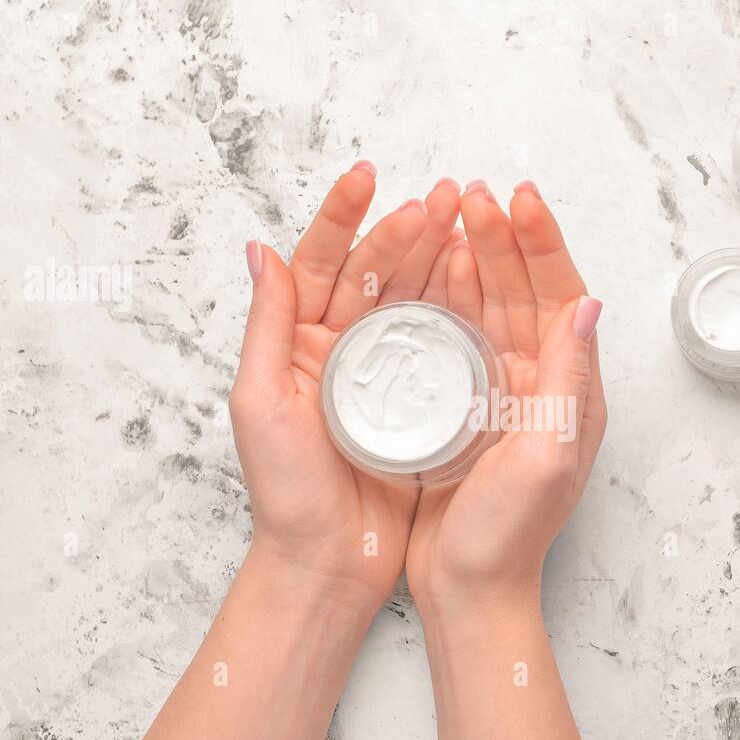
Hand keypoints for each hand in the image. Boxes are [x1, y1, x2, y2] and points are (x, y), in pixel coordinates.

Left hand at [231, 163, 461, 616]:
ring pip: (411, 301)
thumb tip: (260, 251)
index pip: (318, 263)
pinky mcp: (417, 405)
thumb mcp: (259, 401)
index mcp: (296, 344)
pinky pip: (438, 347)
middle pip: (374, 274)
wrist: (328, 561)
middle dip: (404, 229)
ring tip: (466, 219)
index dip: (342, 217)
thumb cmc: (286, 492)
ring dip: (436, 257)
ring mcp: (381, 376)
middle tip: (443, 196)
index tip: (368, 178)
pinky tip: (479, 279)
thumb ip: (266, 325)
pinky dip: (458, 309)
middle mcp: (339, 352)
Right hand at [406, 180, 606, 619]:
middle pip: (524, 292)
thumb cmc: (509, 535)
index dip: (543, 245)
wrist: (469, 588)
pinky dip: (448, 299)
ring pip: (491, 307)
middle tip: (477, 193)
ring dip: (475, 258)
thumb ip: (566, 380)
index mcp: (570, 392)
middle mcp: (542, 384)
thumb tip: (587, 305)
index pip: (561, 298)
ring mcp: (503, 393)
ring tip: (454, 213)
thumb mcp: (545, 455)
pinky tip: (433, 270)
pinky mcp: (467, 407)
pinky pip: (459, 338)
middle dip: (504, 238)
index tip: (520, 199)